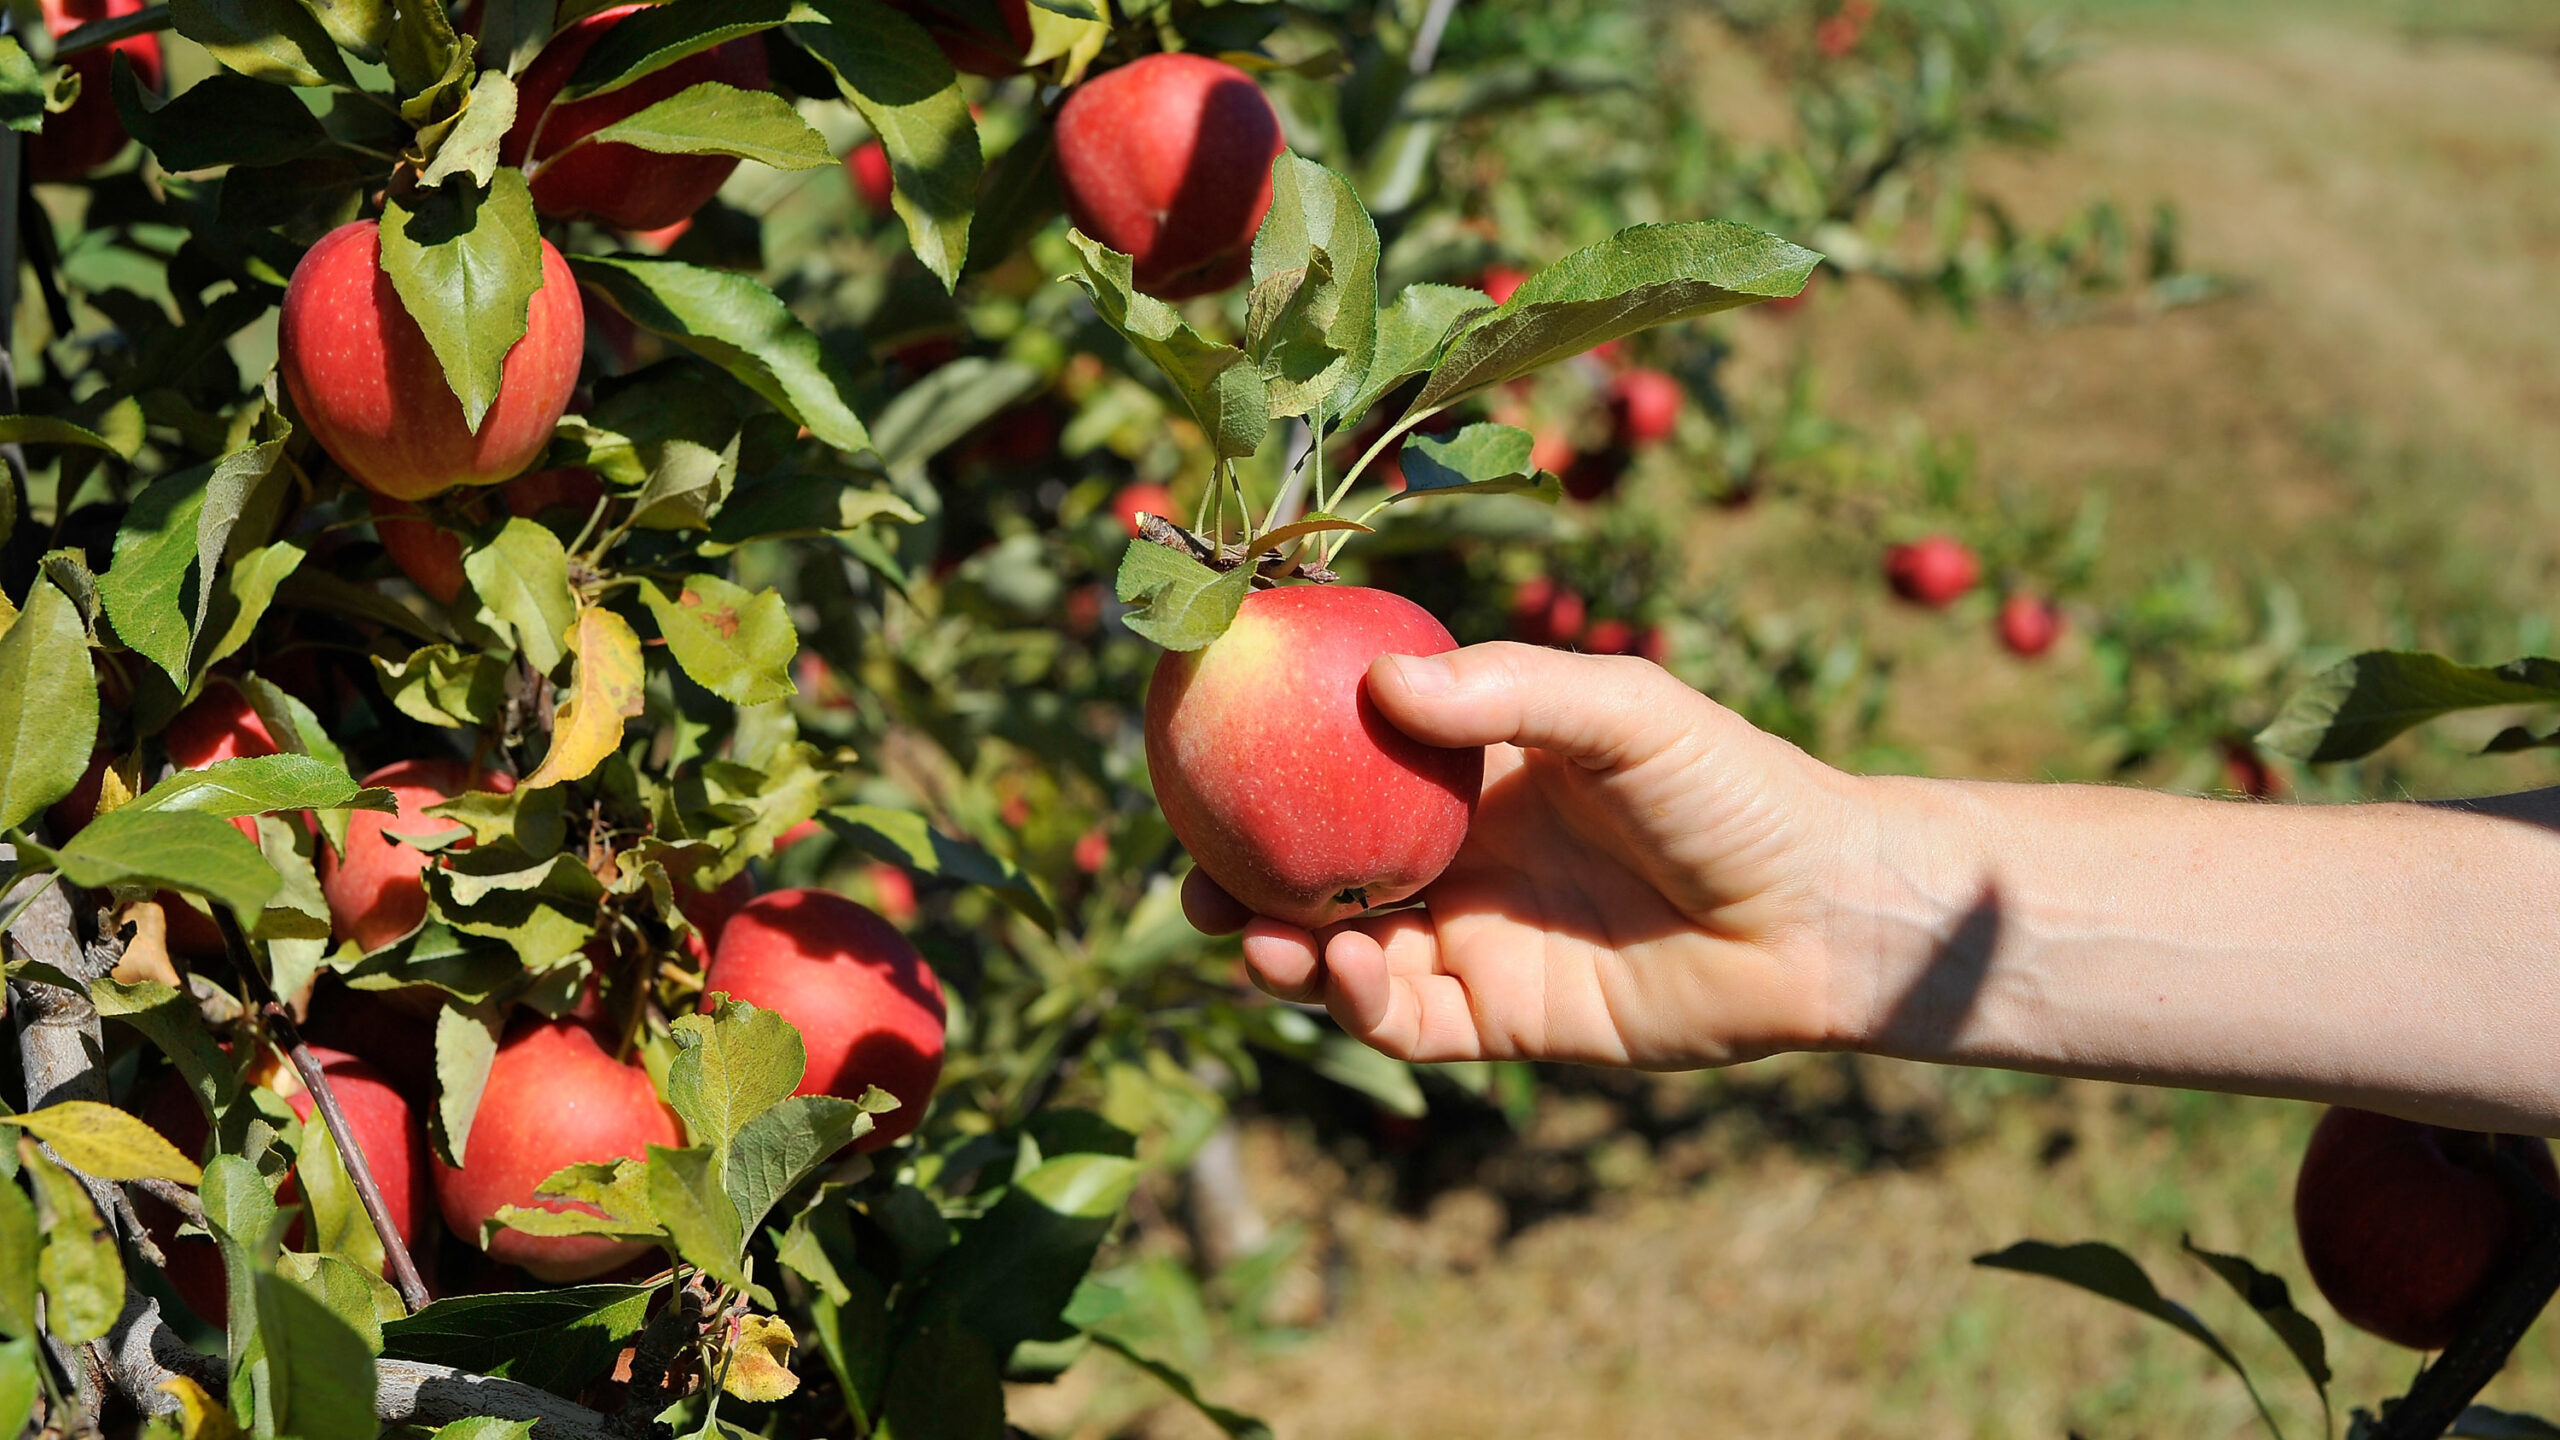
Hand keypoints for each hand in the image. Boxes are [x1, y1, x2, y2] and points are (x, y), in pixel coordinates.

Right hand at [1185, 643, 1875, 1068]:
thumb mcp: (1622, 711)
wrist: (1819, 912)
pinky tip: (1349, 966)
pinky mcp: (1501, 1021)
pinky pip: (1402, 1020)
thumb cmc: (1733, 787)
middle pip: (1320, 871)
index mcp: (1473, 774)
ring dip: (1285, 947)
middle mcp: (1458, 857)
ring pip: (1343, 953)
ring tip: (1251, 931)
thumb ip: (1506, 692)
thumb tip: (1376, 689)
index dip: (1276, 765)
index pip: (1348, 766)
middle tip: (1191, 876)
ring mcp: (1474, 940)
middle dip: (1244, 878)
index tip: (1206, 750)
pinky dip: (1358, 1001)